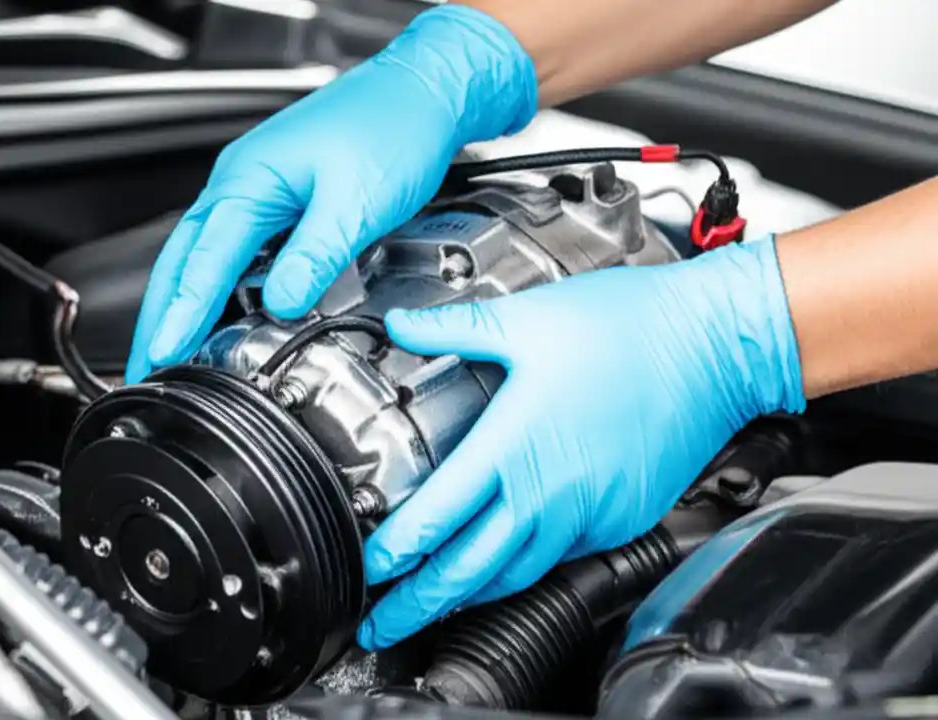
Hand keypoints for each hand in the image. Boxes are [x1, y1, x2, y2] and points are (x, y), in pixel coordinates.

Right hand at [125, 5, 536, 382]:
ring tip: (172, 348)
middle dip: (162, 315)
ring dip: (184, 301)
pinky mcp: (278, 196)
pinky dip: (216, 283)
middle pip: (183, 259)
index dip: (183, 313)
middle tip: (147, 365)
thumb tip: (281, 303)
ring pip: (203, 253)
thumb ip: (314, 257)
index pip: (204, 260)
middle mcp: (241, 181)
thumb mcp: (356, 202)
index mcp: (249, 180)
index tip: (164, 355)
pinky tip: (220, 309)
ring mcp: (255, 187)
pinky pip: (232, 247)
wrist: (425, 90)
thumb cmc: (393, 126)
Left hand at [357, 236, 805, 648]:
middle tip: (383, 624)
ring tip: (436, 604)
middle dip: (418, 604)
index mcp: (513, 448)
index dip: (397, 552)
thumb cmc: (628, 327)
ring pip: (515, 573)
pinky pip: (560, 556)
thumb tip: (399, 326)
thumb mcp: (525, 318)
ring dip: (469, 593)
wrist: (713, 344)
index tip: (372, 567)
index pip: (437, 519)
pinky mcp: (621, 518)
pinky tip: (505, 562)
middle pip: (469, 571)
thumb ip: (454, 328)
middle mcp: (549, 494)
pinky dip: (522, 568)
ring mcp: (589, 513)